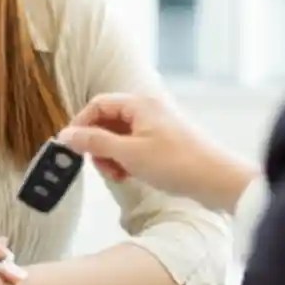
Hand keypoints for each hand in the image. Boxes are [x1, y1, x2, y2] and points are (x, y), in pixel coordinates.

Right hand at [57, 93, 259, 211]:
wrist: (218, 180)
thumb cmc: (179, 163)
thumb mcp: (129, 154)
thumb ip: (94, 143)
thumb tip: (67, 135)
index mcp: (139, 104)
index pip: (97, 105)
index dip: (81, 125)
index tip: (72, 147)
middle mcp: (148, 110)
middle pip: (107, 120)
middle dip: (98, 145)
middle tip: (102, 166)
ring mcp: (156, 126)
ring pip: (119, 136)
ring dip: (112, 156)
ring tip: (119, 173)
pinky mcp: (163, 143)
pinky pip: (134, 147)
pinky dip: (126, 160)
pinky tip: (131, 175)